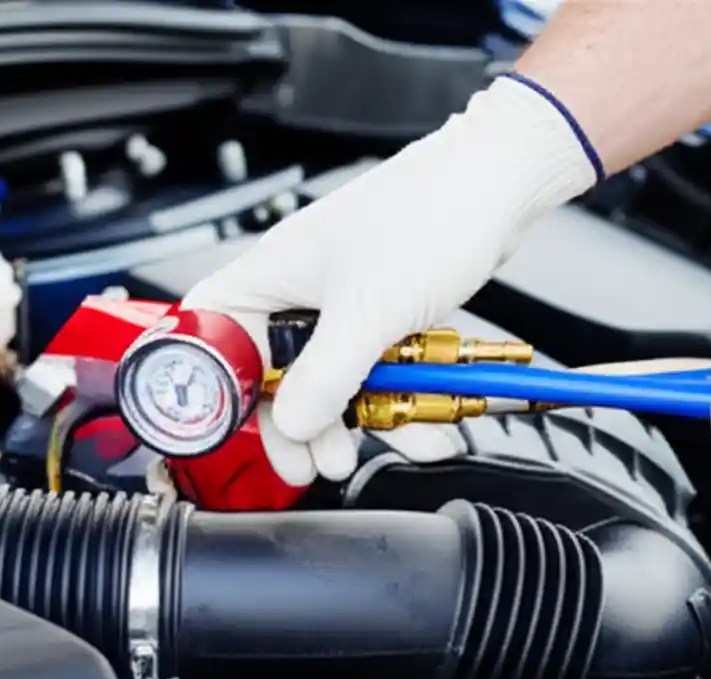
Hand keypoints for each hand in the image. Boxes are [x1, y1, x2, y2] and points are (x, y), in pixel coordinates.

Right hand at [183, 75, 598, 485]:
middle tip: (315, 460)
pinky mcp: (382, 310)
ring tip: (370, 451)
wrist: (499, 185)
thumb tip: (295, 424)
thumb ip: (326, 376)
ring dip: (353, 421)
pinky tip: (422, 426)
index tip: (246, 427)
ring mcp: (341, 301)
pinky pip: (374, 369)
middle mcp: (298, 288)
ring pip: (330, 378)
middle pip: (274, 373)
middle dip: (299, 422)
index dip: (219, 388)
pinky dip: (395, 402)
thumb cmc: (429, 213)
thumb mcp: (368, 312)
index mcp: (269, 275)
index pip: (211, 338)